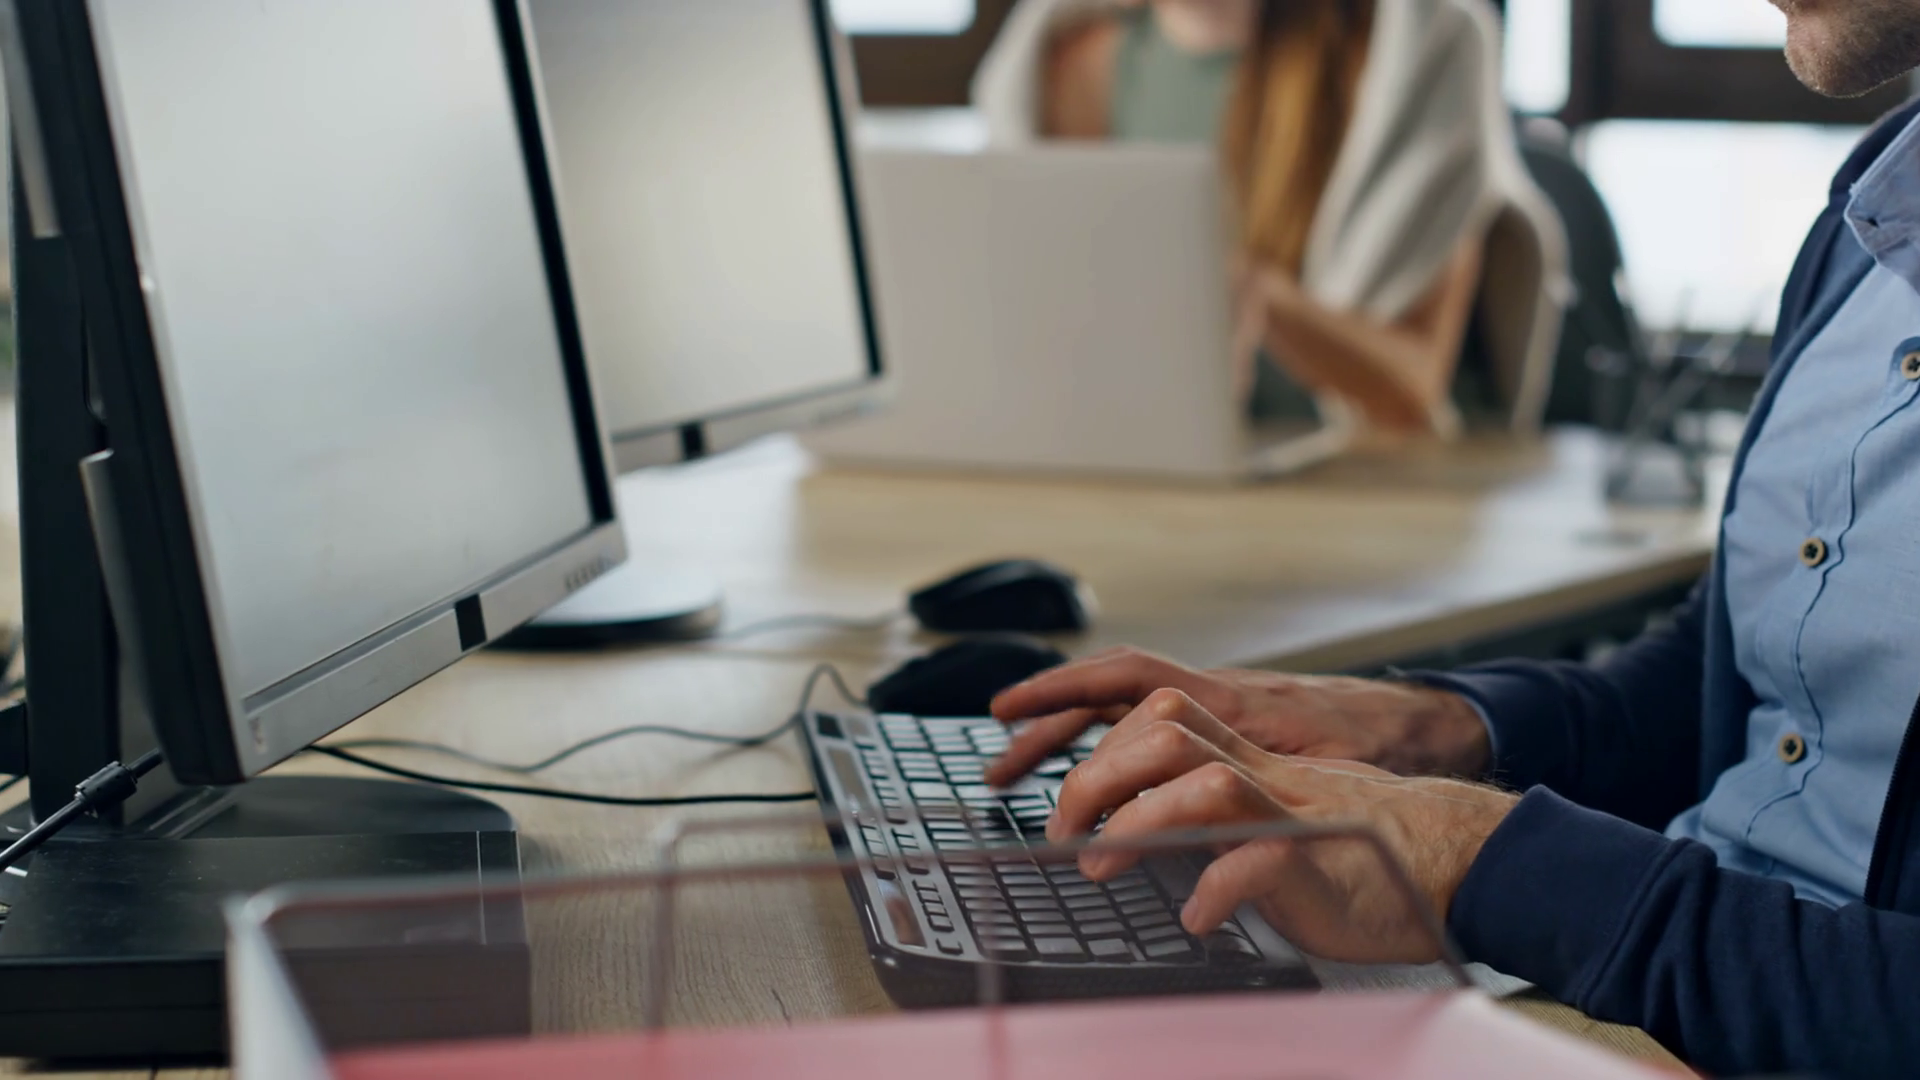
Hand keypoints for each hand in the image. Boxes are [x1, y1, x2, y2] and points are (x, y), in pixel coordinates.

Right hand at [985, 647, 1489, 785]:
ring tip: (1017, 777)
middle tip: (996, 769)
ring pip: (1122, 714)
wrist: (1422, 723)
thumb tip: (1215, 804)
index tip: (1008, 711)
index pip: (1127, 682)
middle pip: (1106, 698)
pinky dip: (1107, 747)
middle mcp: (1210, 697)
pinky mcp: (1224, 727)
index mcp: (1226, 701)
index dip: (1062, 691)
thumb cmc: (1378, 741)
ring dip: (1067, 741)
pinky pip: (1147, 728)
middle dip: (1044, 725)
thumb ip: (1271, 778)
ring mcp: (1213, 710)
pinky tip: (1087, 778)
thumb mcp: (1331, 765)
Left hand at [1050, 688, 1518, 963]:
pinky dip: (1215, 888)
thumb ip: (1219, 816)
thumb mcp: (1280, 818)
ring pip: (1206, 783)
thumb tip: (1142, 837)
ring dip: (1139, 823)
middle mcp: (1268, 776)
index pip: (1163, 718)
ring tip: (1102, 864)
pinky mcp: (1322, 863)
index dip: (1103, 745)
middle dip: (1098, 775)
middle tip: (1064, 831)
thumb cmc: (1366, 852)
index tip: (1067, 800)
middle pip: (1168, 733)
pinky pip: (1260, 862)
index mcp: (1253, 763)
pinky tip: (1196, 916)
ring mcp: (1296, 815)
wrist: (1462, 861)